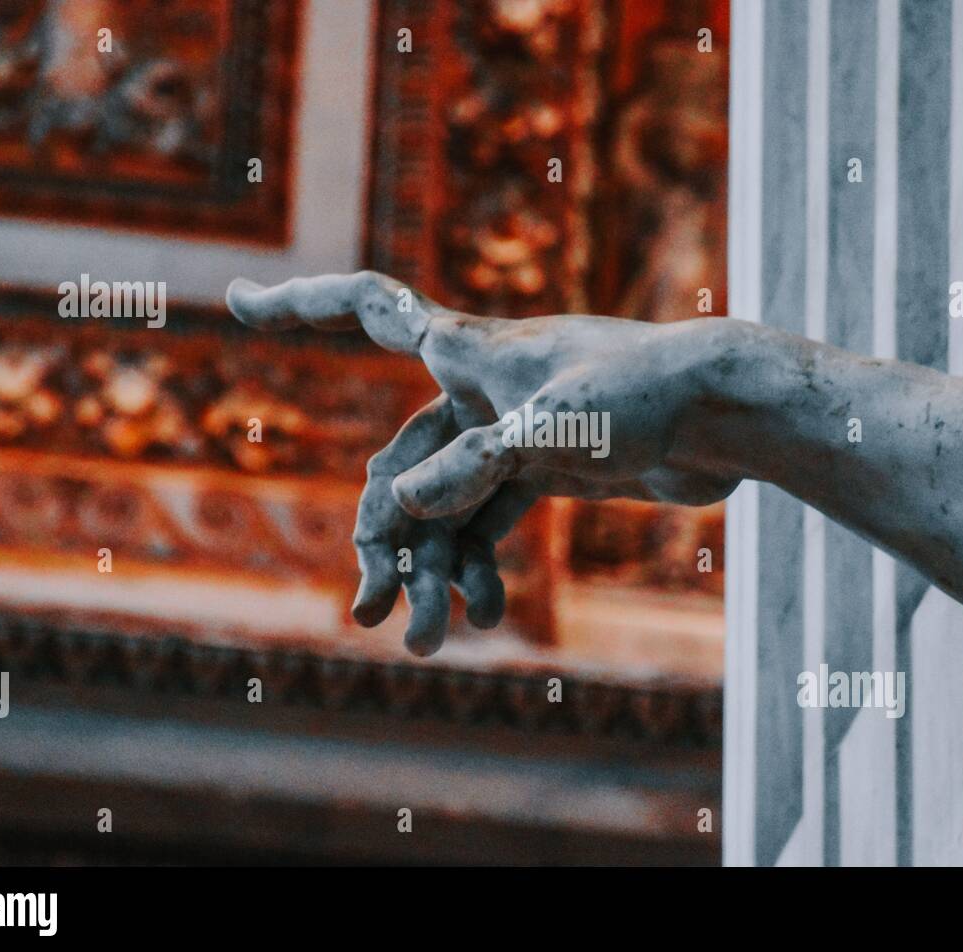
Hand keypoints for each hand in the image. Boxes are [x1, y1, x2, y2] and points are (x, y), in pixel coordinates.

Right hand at [226, 271, 738, 653]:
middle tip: (369, 614)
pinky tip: (479, 611)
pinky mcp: (544, 468)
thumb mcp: (554, 431)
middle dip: (384, 540)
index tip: (236, 301)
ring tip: (425, 639)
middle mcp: (479, 386)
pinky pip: (487, 519)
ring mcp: (509, 430)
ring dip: (430, 568)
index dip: (301, 306)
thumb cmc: (644, 396)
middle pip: (401, 463)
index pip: (368, 309)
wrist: (725, 417)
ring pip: (444, 504)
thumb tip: (402, 506)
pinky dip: (476, 561)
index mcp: (471, 349)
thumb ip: (476, 465)